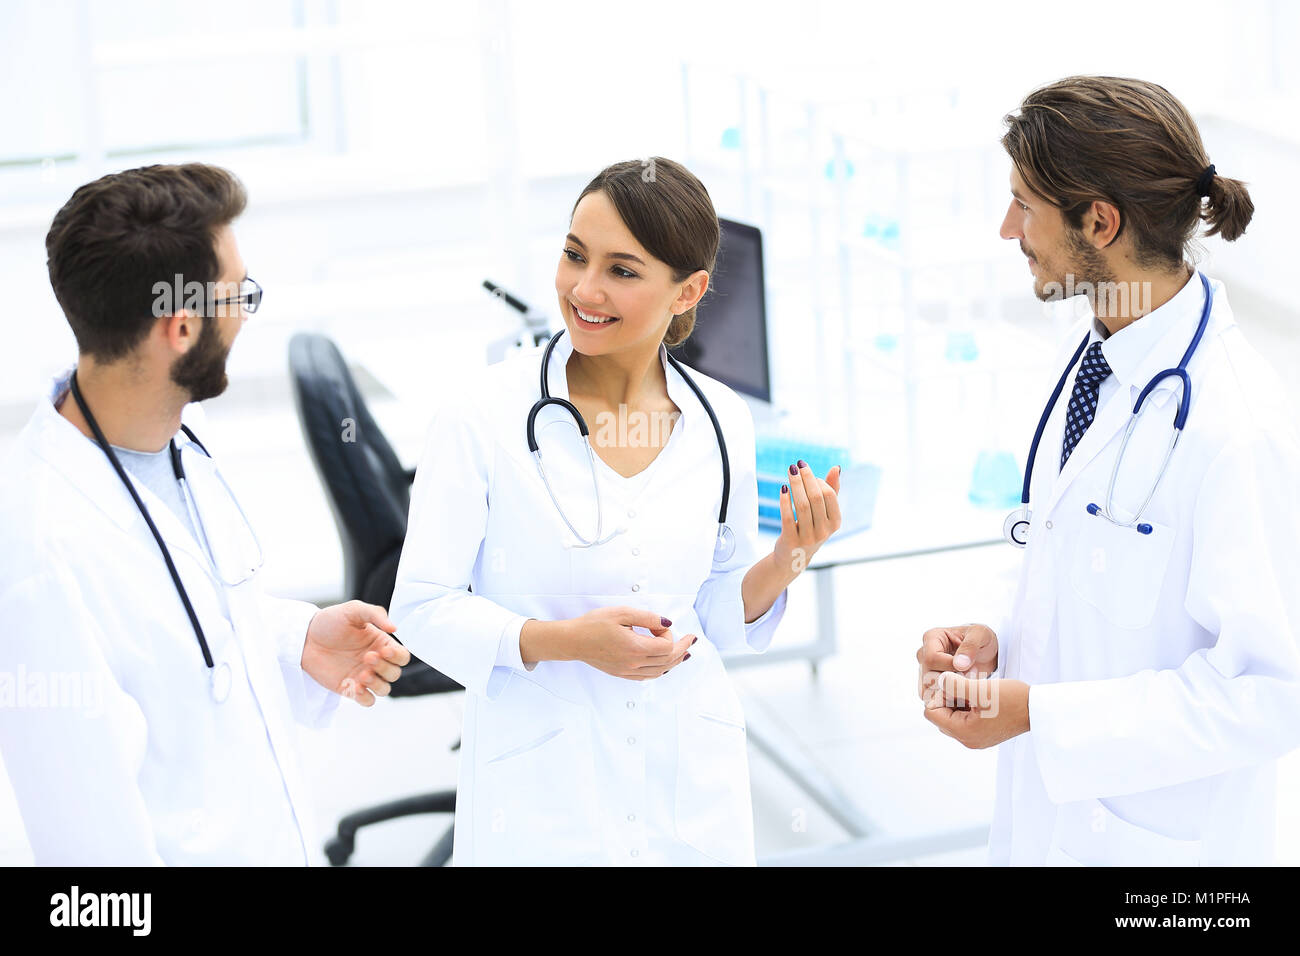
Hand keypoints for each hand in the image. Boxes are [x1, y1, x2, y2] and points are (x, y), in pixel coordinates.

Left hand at [301, 600, 410, 705]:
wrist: (304, 638)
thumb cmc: (329, 621)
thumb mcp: (353, 610)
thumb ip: (376, 614)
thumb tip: (395, 628)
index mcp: (380, 643)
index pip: (402, 656)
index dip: (397, 656)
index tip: (384, 650)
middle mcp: (375, 661)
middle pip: (394, 673)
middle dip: (384, 668)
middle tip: (367, 657)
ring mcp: (363, 676)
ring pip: (384, 689)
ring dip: (377, 684)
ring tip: (361, 675)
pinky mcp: (349, 688)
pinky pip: (367, 700)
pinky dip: (366, 697)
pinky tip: (355, 687)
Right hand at [526, 606, 694, 680]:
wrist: (572, 641)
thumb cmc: (593, 625)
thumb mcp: (622, 613)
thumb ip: (647, 618)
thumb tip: (667, 623)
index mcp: (635, 648)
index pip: (666, 647)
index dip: (670, 635)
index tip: (661, 624)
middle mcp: (633, 663)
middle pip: (667, 662)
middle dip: (681, 650)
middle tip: (691, 640)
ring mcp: (627, 671)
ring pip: (659, 672)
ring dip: (673, 662)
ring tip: (683, 653)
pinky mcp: (622, 674)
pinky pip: (647, 676)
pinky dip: (660, 670)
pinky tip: (663, 663)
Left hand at [774, 461, 841, 577]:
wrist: (793, 559)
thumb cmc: (810, 529)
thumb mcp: (823, 514)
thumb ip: (831, 491)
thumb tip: (836, 468)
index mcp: (835, 522)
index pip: (829, 495)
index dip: (818, 480)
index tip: (807, 473)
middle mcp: (824, 531)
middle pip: (815, 498)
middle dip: (806, 478)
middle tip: (796, 465)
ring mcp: (808, 538)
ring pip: (802, 506)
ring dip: (795, 485)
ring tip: (790, 470)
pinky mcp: (791, 541)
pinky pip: (788, 517)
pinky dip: (785, 501)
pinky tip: (783, 488)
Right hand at [917, 623, 998, 700]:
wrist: (985, 652)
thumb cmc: (981, 639)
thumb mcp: (981, 635)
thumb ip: (970, 647)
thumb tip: (958, 665)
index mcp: (932, 638)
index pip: (931, 659)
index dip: (950, 668)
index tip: (972, 670)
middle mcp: (923, 654)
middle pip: (927, 677)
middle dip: (952, 683)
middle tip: (973, 681)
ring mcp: (925, 670)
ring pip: (928, 691)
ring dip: (950, 695)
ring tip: (971, 690)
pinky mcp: (930, 685)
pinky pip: (933, 699)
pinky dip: (949, 702)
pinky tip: (966, 697)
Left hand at [922, 675, 1029, 748]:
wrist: (1037, 709)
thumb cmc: (1012, 699)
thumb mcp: (981, 689)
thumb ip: (955, 685)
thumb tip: (938, 681)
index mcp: (964, 732)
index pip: (931, 712)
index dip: (939, 695)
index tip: (955, 684)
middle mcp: (967, 739)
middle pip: (939, 716)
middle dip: (947, 698)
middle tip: (964, 686)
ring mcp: (975, 738)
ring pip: (951, 715)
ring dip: (957, 700)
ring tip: (973, 690)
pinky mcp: (982, 733)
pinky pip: (963, 718)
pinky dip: (966, 705)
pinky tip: (979, 695)